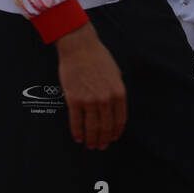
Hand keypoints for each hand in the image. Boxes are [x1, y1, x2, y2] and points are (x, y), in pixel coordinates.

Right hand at [55, 23, 126, 149]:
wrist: (79, 46)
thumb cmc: (97, 57)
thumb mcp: (116, 73)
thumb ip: (117, 91)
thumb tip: (115, 108)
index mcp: (119, 93)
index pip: (119, 121)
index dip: (115, 133)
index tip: (112, 138)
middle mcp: (106, 99)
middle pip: (105, 127)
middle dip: (103, 140)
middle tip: (100, 146)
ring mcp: (89, 100)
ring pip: (91, 127)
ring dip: (91, 139)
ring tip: (89, 145)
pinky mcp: (74, 99)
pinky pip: (76, 121)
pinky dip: (77, 132)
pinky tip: (78, 137)